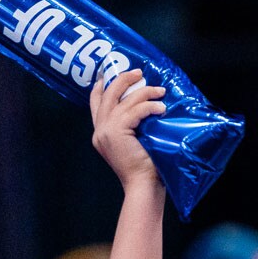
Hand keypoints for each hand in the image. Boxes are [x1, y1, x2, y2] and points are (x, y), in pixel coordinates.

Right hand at [90, 69, 166, 190]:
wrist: (143, 185)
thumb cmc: (145, 168)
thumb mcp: (134, 143)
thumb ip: (131, 126)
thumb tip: (145, 104)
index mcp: (101, 134)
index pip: (96, 104)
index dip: (102, 87)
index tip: (109, 74)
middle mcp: (100, 131)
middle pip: (108, 96)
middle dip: (123, 80)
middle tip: (139, 73)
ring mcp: (106, 131)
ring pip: (123, 100)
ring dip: (143, 92)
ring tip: (160, 91)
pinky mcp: (117, 132)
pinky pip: (135, 110)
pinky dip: (149, 106)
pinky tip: (161, 108)